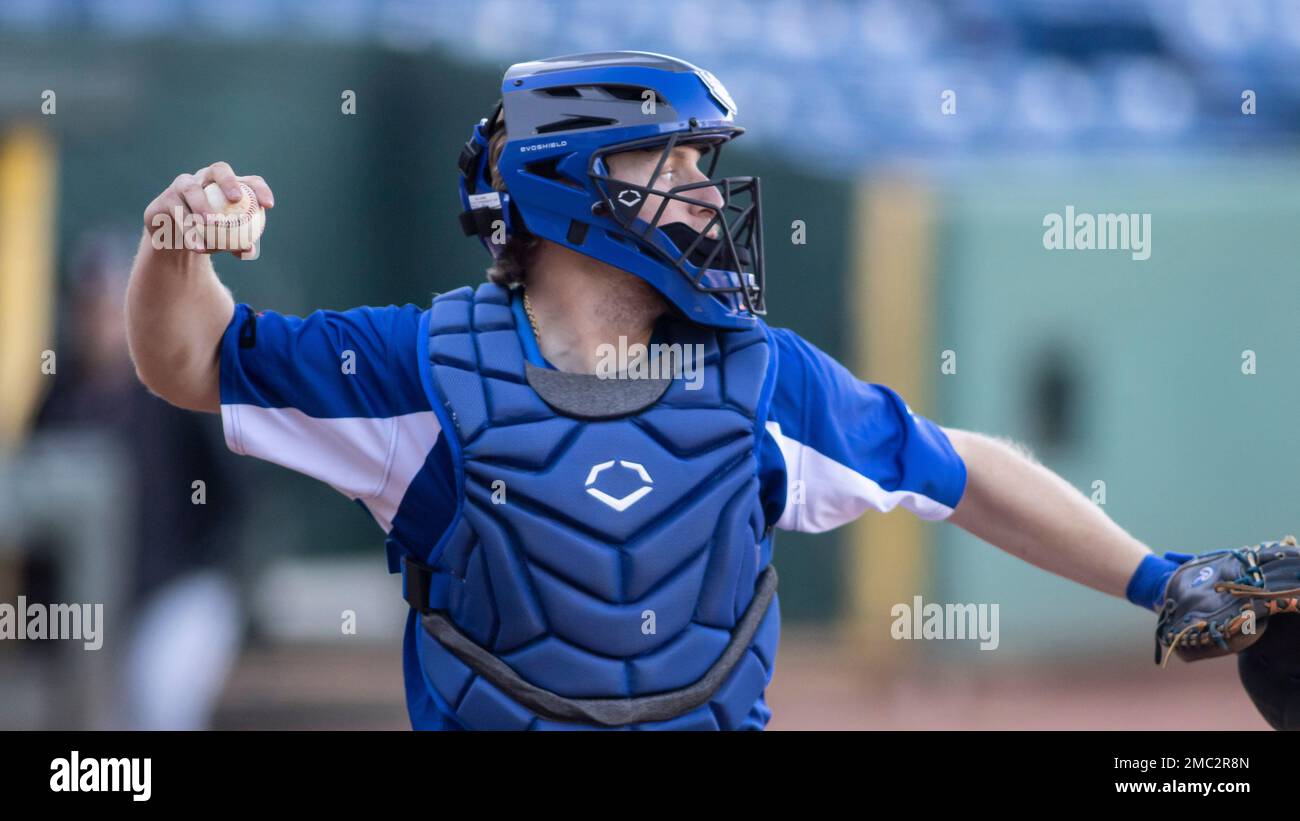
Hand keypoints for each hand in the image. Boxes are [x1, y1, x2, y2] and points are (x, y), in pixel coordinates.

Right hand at [142, 162, 274, 257]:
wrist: (175, 241)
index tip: (268, 206)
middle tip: (236, 199)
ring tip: (211, 223)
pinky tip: (197, 244)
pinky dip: (187, 227)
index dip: (260, 190)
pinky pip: (175, 210)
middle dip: (228, 181)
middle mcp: (205, 179)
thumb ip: (238, 245)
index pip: (249, 182)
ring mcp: (182, 186)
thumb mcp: (226, 242)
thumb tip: (249, 249)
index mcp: (228, 188)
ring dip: (201, 205)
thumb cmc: (209, 236)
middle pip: (219, 170)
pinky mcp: (163, 200)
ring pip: (191, 189)